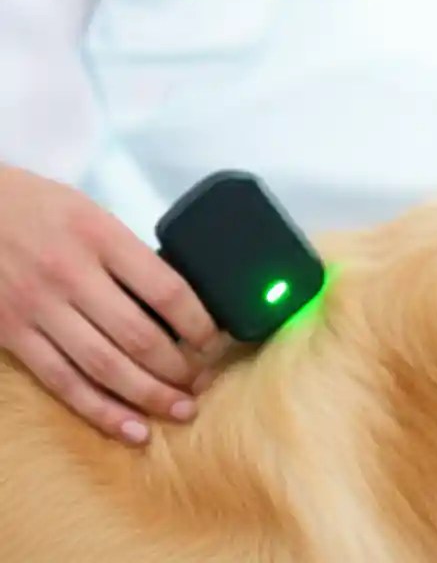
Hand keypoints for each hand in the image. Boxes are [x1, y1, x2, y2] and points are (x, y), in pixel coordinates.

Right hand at [0, 165, 219, 444]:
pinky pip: (63, 382)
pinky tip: (131, 429)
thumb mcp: (90, 214)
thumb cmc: (37, 208)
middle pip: (139, 337)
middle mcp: (71, 275)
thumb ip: (127, 254)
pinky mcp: (11, 334)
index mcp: (100, 237)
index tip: (216, 342)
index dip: (199, 324)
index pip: (166, 290)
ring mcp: (39, 308)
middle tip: (202, 383)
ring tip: (181, 410)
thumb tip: (175, 303)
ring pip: (105, 367)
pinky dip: (100, 411)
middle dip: (180, 369)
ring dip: (150, 396)